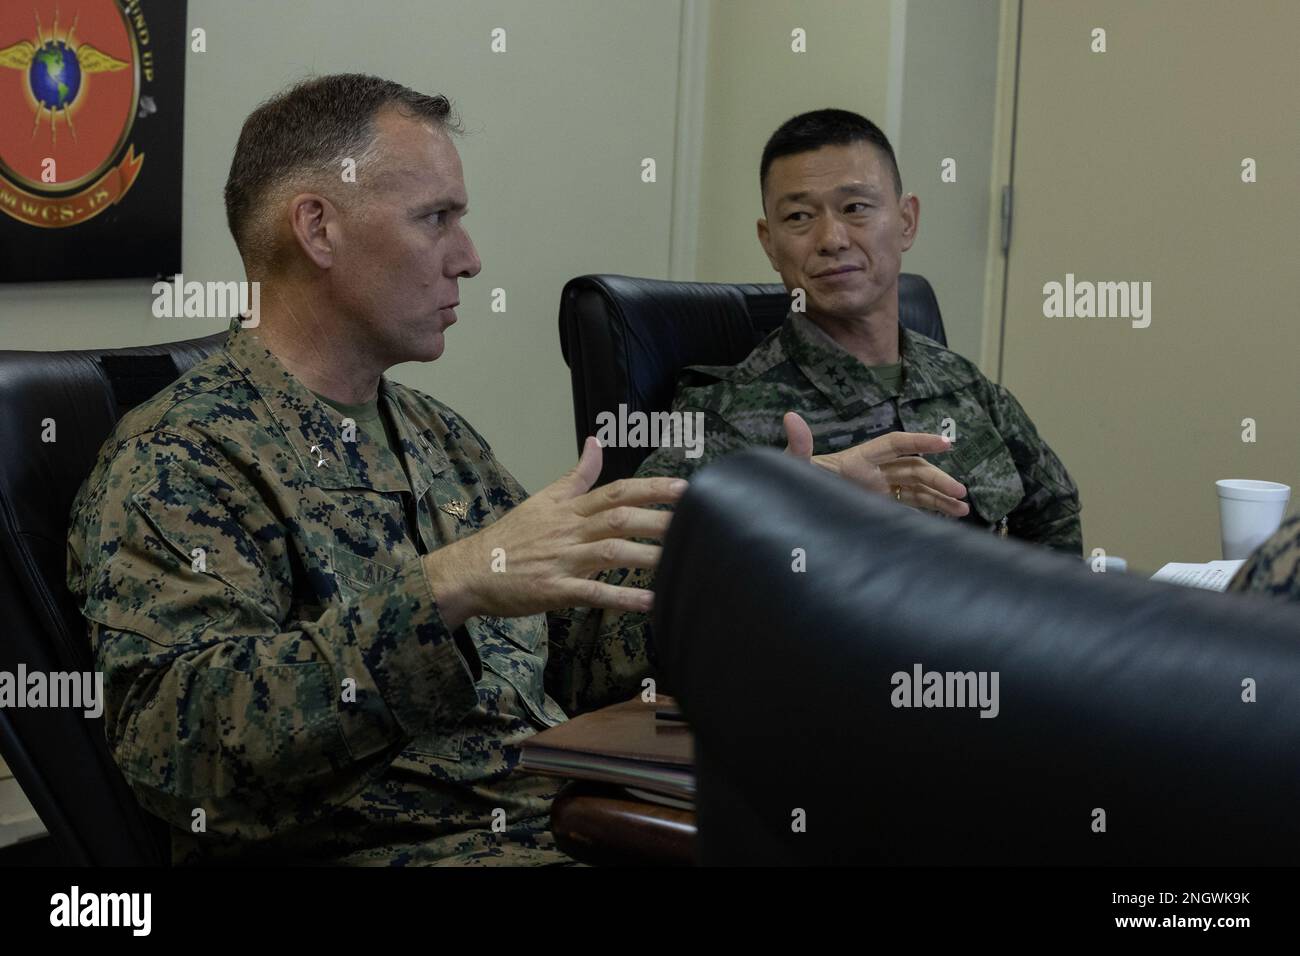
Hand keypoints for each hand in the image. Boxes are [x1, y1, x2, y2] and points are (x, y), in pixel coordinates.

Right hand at [421, 437, 685, 627]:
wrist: (471, 570)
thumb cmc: (510, 538)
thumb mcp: (544, 499)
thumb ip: (577, 475)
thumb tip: (596, 442)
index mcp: (570, 508)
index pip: (618, 491)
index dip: (653, 488)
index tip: (688, 488)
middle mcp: (570, 530)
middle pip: (620, 518)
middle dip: (660, 519)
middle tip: (699, 521)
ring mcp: (563, 559)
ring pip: (611, 552)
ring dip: (648, 557)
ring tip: (683, 562)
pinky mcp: (554, 589)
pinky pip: (593, 593)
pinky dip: (622, 598)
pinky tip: (650, 603)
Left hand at [782, 411, 969, 516]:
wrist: (790, 508)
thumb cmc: (793, 482)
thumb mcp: (794, 464)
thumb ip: (798, 445)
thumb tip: (790, 417)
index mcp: (859, 458)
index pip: (896, 444)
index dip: (921, 441)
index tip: (946, 445)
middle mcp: (873, 472)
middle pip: (914, 470)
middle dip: (938, 479)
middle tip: (961, 492)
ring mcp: (878, 491)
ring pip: (916, 489)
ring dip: (939, 497)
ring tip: (963, 509)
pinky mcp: (878, 508)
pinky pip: (908, 507)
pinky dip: (928, 511)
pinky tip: (947, 519)